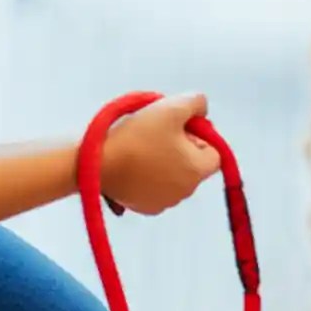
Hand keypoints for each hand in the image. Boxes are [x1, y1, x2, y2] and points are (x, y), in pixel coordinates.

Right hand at [100, 93, 220, 214]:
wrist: (96, 162)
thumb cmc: (138, 135)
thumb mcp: (172, 107)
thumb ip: (196, 103)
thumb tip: (202, 110)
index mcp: (197, 170)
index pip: (214, 152)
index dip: (200, 135)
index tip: (178, 125)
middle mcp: (185, 191)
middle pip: (193, 163)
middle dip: (181, 147)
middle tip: (158, 132)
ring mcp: (164, 202)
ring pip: (174, 175)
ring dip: (164, 160)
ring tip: (142, 145)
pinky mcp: (143, 207)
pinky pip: (155, 187)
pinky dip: (148, 175)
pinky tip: (132, 161)